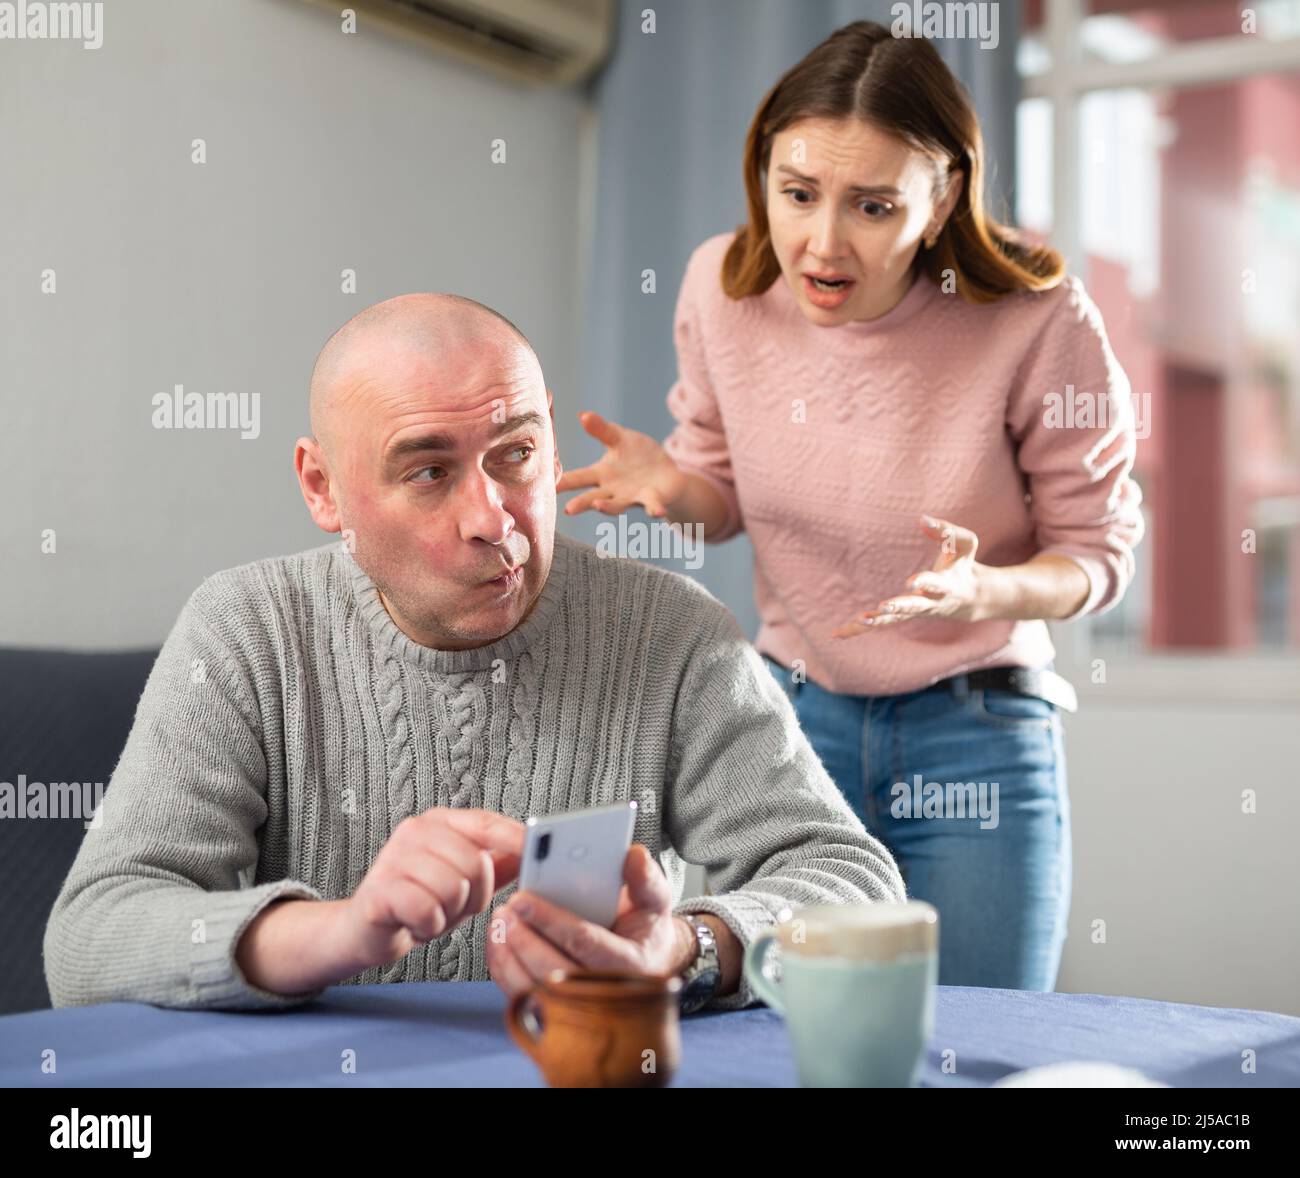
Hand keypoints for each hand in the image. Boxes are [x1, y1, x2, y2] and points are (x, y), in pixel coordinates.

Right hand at [332, 808, 524, 973]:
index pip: (485, 823)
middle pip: (475, 863)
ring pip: (454, 888)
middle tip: (452, 907)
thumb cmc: (418, 902)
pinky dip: (428, 926)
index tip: (539, 849)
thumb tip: (531, 854)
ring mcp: (394, 856)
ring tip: (431, 914)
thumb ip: (497, 865)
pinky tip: (415, 924)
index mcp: (440, 823)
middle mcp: (416, 831)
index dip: (515, 836)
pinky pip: (428, 909)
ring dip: (448, 915)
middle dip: (473, 897)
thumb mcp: (464, 883)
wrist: (366, 930)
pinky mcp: (380, 888)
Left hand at [486, 844, 692, 1000]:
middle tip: (505, 911)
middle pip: (554, 972)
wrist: (645, 964)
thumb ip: (646, 878)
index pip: (586, 943)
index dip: (551, 921)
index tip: (524, 899)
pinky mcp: (556, 1011)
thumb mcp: (655, 901)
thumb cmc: (645, 930)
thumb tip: (633, 856)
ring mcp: (579, 1008)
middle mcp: (604, 993)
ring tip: (499, 923)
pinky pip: (523, 998)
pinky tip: (498, 944)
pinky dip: (505, 972)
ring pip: (534, 991)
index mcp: (631, 964)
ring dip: (510, 956)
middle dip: (524, 939)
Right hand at [556, 411, 690, 518]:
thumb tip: (582, 414)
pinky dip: (654, 508)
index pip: (577, 478)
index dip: (562, 481)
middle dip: (581, 503)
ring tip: (598, 506)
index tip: (546, 486)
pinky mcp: (653, 500)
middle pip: (592, 497)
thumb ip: (602, 430)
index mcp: (602, 474)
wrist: (667, 475)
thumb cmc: (639, 457)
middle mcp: (613, 490)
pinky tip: (657, 512)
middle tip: (568, 509)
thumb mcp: (620, 439)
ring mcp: (632, 497)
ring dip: (608, 507)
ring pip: (617, 505)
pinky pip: (653, 505)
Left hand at [832, 514, 986, 637]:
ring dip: (876, 622)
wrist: (970, 599)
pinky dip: (859, 630)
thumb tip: (921, 518)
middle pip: (913, 608)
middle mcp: (929, 603)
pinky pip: (880, 624)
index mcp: (945, 585)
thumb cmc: (963, 565)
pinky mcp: (902, 616)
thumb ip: (947, 531)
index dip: (925, 582)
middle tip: (884, 608)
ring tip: (859, 620)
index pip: (935, 584)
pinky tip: (837, 634)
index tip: (912, 581)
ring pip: (893, 620)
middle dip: (899, 608)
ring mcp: (914, 612)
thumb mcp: (965, 544)